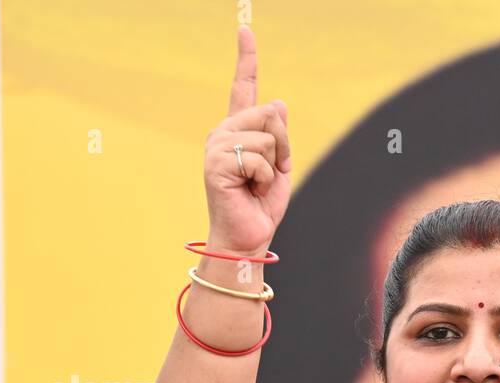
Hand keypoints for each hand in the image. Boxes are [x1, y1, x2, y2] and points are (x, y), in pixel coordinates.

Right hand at [202, 24, 292, 254]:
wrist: (247, 237)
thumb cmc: (261, 205)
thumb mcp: (280, 166)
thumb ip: (279, 135)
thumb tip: (278, 102)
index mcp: (238, 130)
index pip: (244, 88)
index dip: (246, 58)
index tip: (245, 29)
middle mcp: (224, 132)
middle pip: (269, 115)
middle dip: (283, 148)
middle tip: (269, 175)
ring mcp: (217, 145)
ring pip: (267, 138)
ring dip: (273, 167)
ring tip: (256, 186)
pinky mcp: (216, 162)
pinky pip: (259, 158)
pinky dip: (264, 179)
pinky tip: (250, 192)